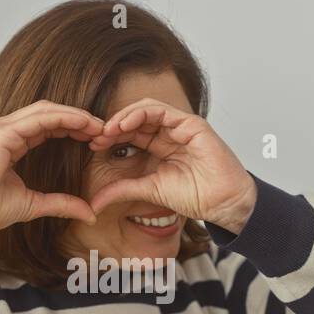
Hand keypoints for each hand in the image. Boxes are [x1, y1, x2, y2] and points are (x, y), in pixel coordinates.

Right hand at [0, 100, 102, 235]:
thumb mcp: (32, 205)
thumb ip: (60, 204)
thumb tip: (88, 213)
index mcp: (9, 142)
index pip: (45, 125)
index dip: (71, 128)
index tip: (94, 138)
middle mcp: (4, 130)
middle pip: (48, 113)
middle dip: (77, 118)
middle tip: (103, 129)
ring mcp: (1, 128)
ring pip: (46, 111)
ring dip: (74, 116)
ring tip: (98, 125)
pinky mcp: (2, 133)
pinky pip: (40, 119)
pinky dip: (64, 118)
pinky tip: (83, 125)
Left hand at [86, 99, 256, 233]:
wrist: (222, 203)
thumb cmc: (195, 196)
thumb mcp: (148, 191)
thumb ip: (121, 191)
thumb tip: (93, 203)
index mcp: (160, 146)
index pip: (130, 133)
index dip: (110, 137)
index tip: (92, 146)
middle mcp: (169, 133)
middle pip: (135, 119)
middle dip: (113, 125)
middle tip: (95, 137)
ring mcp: (180, 126)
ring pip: (145, 109)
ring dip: (123, 117)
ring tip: (107, 130)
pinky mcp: (190, 123)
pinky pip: (160, 110)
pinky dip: (139, 114)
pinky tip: (124, 125)